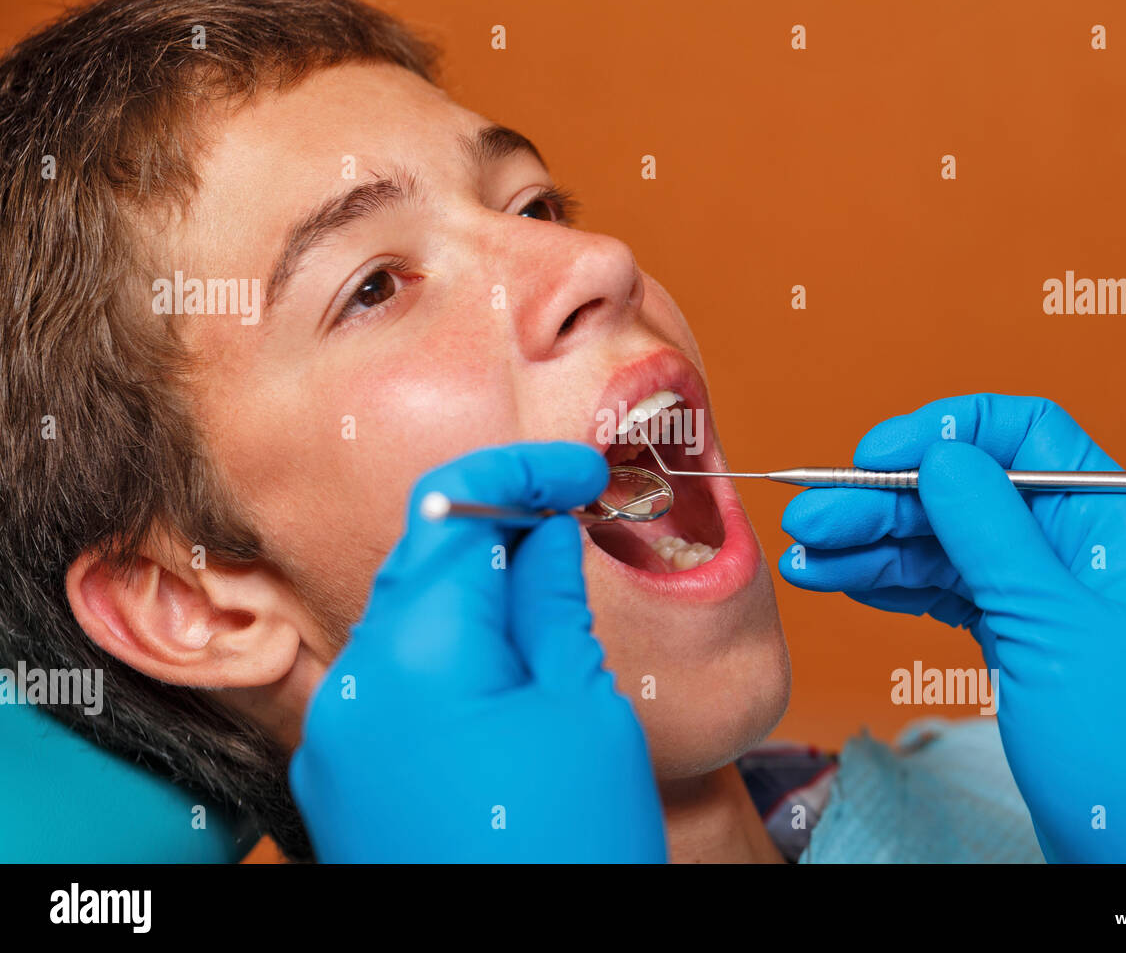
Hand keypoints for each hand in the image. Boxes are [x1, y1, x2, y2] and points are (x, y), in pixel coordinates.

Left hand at [290, 442, 666, 861]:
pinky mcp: (346, 779)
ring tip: (552, 629)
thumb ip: (552, 604)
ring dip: (479, 601)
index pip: (452, 504)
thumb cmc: (569, 854)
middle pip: (424, 562)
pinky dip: (452, 661)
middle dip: (501, 538)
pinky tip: (509, 689)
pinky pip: (396, 686)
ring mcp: (339, 739)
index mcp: (416, 654)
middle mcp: (354, 688)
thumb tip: (543, 535)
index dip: (522, 472)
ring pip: (411, 624)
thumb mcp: (583, 712)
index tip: (581, 476)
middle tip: (576, 539)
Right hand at [779, 393, 1125, 861]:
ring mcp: (1045, 599)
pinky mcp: (1018, 643)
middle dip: (884, 504)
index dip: (944, 433)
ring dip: (873, 549)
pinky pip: (947, 594)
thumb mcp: (1051, 626)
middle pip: (967, 496)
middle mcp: (1076, 551)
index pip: (1025, 434)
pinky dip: (893, 588)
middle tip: (811, 520)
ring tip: (806, 558)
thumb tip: (942, 454)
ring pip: (947, 548)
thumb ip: (992, 531)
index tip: (875, 454)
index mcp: (1111, 524)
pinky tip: (845, 582)